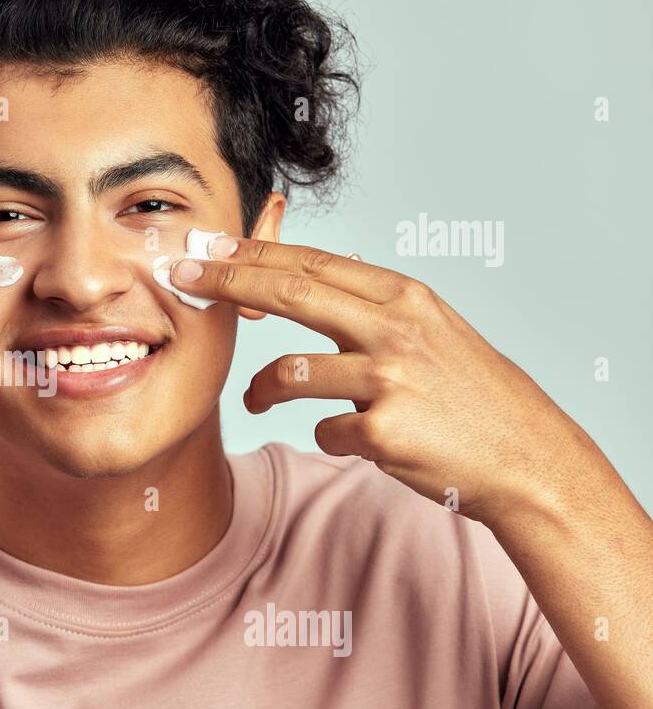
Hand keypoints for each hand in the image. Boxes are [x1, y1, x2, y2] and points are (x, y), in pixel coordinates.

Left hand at [170, 238, 605, 523]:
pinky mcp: (382, 431)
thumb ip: (369, 308)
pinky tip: (354, 440)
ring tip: (254, 399)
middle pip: (289, 293)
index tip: (207, 248)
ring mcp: (389, 379)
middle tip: (180, 278)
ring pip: (289, 372)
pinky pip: (322, 430)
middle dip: (226, 282)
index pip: (312, 264)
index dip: (253, 254)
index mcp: (404, 297)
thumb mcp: (431, 331)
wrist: (527, 459)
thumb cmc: (472, 396)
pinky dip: (329, 436)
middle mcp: (395, 328)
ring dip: (261, 389)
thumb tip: (301, 282)